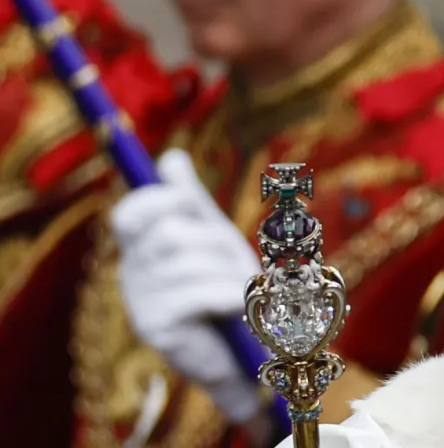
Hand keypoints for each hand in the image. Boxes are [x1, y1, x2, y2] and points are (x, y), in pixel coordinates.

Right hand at [112, 149, 264, 422]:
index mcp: (141, 251)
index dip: (160, 200)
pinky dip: (230, 296)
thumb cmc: (229, 293)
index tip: (188, 204)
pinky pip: (198, 293)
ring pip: (188, 261)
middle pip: (171, 233)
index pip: (130, 214)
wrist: (243, 355)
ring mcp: (139, 303)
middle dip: (215, 243)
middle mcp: (131, 276)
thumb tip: (170, 157)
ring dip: (229, 273)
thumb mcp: (213, 240)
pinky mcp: (156, 329)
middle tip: (236, 265)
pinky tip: (238, 308)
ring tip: (243, 293)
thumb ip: (191, 203)